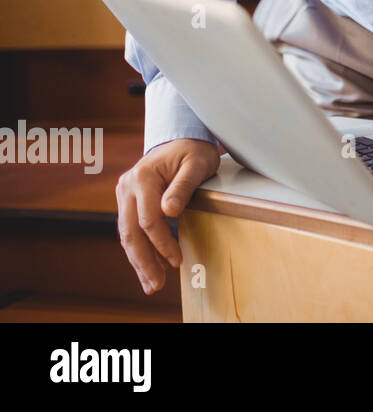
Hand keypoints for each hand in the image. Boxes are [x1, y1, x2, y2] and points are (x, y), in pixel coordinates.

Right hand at [116, 138, 219, 293]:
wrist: (182, 140)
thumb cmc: (193, 151)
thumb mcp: (196, 165)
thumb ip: (183, 187)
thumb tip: (169, 211)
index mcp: (142, 177)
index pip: (148, 219)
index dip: (162, 243)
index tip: (177, 259)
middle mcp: (127, 186)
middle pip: (130, 231)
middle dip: (143, 261)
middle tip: (156, 285)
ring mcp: (125, 194)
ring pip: (127, 234)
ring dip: (138, 261)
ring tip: (151, 284)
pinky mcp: (129, 201)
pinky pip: (131, 229)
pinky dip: (139, 249)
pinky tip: (148, 266)